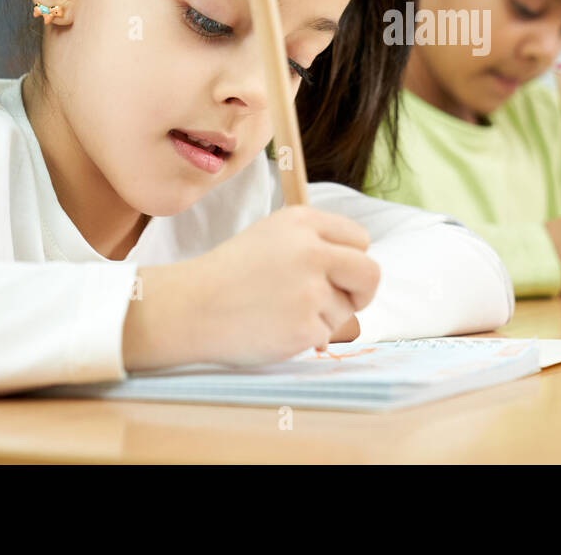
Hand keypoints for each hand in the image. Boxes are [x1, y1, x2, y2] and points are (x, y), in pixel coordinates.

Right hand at [122, 205, 379, 369]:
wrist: (191, 307)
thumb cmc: (232, 272)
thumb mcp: (274, 234)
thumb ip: (317, 241)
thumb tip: (359, 267)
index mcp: (305, 221)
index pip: (360, 240)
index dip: (352, 259)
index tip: (338, 272)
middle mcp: (312, 251)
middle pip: (370, 274)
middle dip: (361, 291)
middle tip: (341, 301)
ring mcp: (310, 291)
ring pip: (346, 310)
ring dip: (323, 316)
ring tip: (281, 311)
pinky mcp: (305, 327)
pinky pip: (326, 336)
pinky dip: (307, 338)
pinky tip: (276, 328)